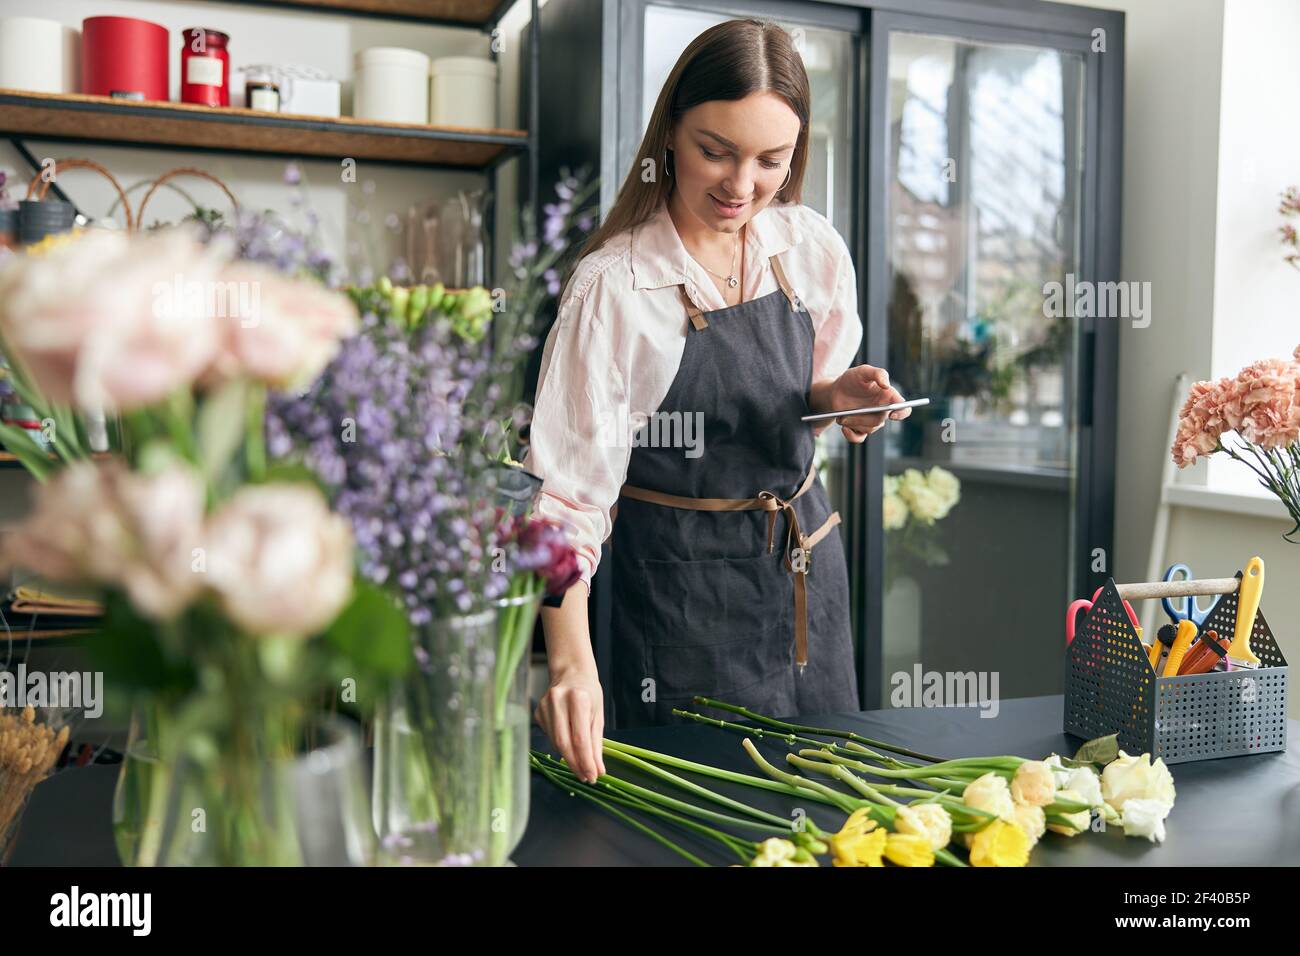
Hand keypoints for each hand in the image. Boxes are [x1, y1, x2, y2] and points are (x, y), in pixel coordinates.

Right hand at [535, 666, 605, 782]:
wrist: (571, 673)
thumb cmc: (588, 693)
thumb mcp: (598, 716)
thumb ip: (596, 744)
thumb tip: (598, 771)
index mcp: (578, 699)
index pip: (580, 739)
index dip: (586, 761)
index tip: (592, 776)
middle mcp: (558, 700)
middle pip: (564, 743)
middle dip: (575, 764)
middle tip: (585, 777)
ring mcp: (544, 706)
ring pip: (555, 742)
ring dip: (568, 757)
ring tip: (580, 764)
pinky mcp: (537, 712)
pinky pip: (549, 736)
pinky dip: (560, 745)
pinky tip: (568, 743)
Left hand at [827, 365, 910, 442]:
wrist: (835, 391)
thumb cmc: (852, 379)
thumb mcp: (863, 371)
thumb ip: (878, 373)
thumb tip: (887, 385)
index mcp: (888, 397)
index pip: (903, 408)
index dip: (901, 413)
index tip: (892, 414)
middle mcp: (882, 411)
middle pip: (880, 420)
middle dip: (863, 418)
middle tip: (847, 414)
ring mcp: (871, 421)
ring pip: (869, 429)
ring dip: (854, 423)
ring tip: (842, 416)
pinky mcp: (860, 429)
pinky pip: (859, 438)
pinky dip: (851, 435)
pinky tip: (845, 428)